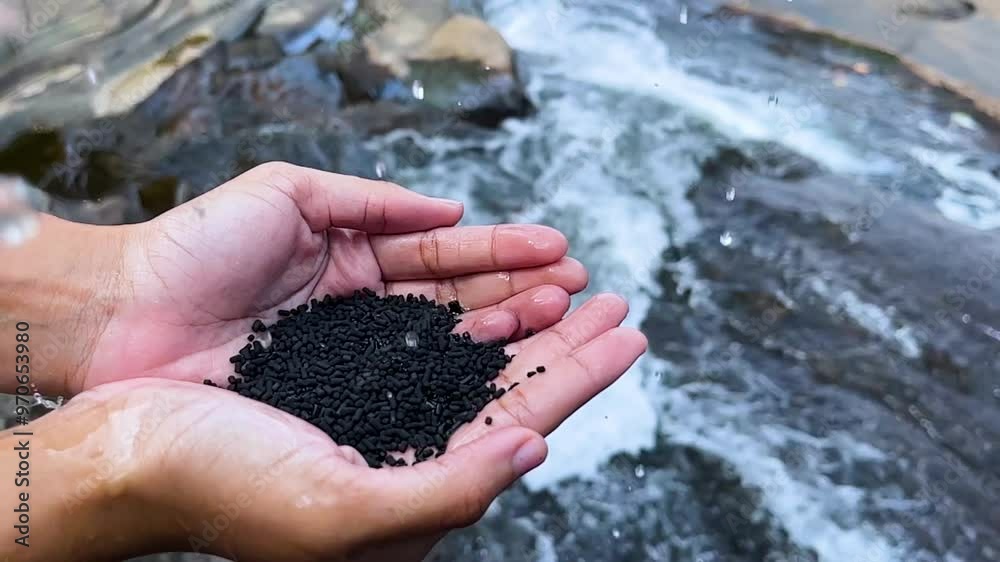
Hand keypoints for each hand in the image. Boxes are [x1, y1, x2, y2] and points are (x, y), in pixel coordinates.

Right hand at [5, 296, 643, 561]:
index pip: (523, 418)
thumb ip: (447, 490)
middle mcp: (400, 437)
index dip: (582, 375)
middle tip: (615, 299)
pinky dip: (453, 298)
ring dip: (518, 309)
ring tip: (564, 278)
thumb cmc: (220, 490)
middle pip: (507, 379)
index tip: (631, 333)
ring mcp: (367, 394)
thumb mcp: (341, 511)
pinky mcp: (332, 355)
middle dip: (565, 337)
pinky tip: (478, 287)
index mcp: (414, 481)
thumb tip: (534, 450)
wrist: (124, 447)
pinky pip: (411, 322)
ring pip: (466, 346)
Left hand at [76, 162, 586, 391]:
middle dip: (531, 296)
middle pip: (465, 305)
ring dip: (516, 333)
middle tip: (592, 295)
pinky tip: (513, 371)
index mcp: (357, 261)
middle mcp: (368, 315)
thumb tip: (451, 209)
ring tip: (573, 320)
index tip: (563, 251)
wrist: (124, 314)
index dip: (508, 254)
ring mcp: (359, 363)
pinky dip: (465, 380)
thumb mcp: (288, 195)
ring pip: (451, 349)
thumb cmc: (197, 247)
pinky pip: (414, 390)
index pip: (449, 259)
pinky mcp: (341, 405)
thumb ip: (372, 201)